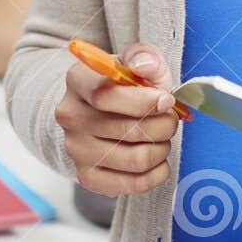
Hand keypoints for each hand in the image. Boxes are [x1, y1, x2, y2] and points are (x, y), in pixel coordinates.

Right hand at [55, 42, 180, 195]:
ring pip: (136, 159)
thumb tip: (145, 67)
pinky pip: (133, 184)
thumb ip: (144, 57)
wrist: (98, 111)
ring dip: (162, 149)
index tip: (167, 100)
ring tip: (161, 138)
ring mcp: (76, 149)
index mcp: (78, 80)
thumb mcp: (134, 60)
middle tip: (170, 120)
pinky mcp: (87, 176)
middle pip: (129, 130)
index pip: (106, 96)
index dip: (145, 101)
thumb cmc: (122, 84)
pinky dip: (156, 174)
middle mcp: (71, 116)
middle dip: (163, 125)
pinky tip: (157, 160)